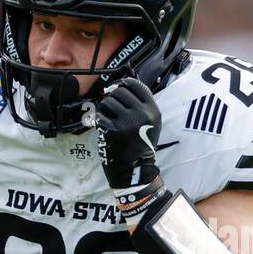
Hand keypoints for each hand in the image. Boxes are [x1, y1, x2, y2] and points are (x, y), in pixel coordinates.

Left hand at [95, 78, 166, 219]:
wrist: (135, 169)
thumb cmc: (140, 144)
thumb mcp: (150, 123)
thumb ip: (141, 104)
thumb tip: (121, 85)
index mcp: (153, 111)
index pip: (135, 85)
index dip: (124, 84)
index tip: (120, 89)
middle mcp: (141, 115)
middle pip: (119, 91)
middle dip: (113, 98)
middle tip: (114, 109)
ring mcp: (126, 122)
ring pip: (107, 101)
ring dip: (105, 108)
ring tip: (110, 118)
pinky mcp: (112, 130)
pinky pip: (100, 115)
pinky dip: (100, 120)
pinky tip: (106, 127)